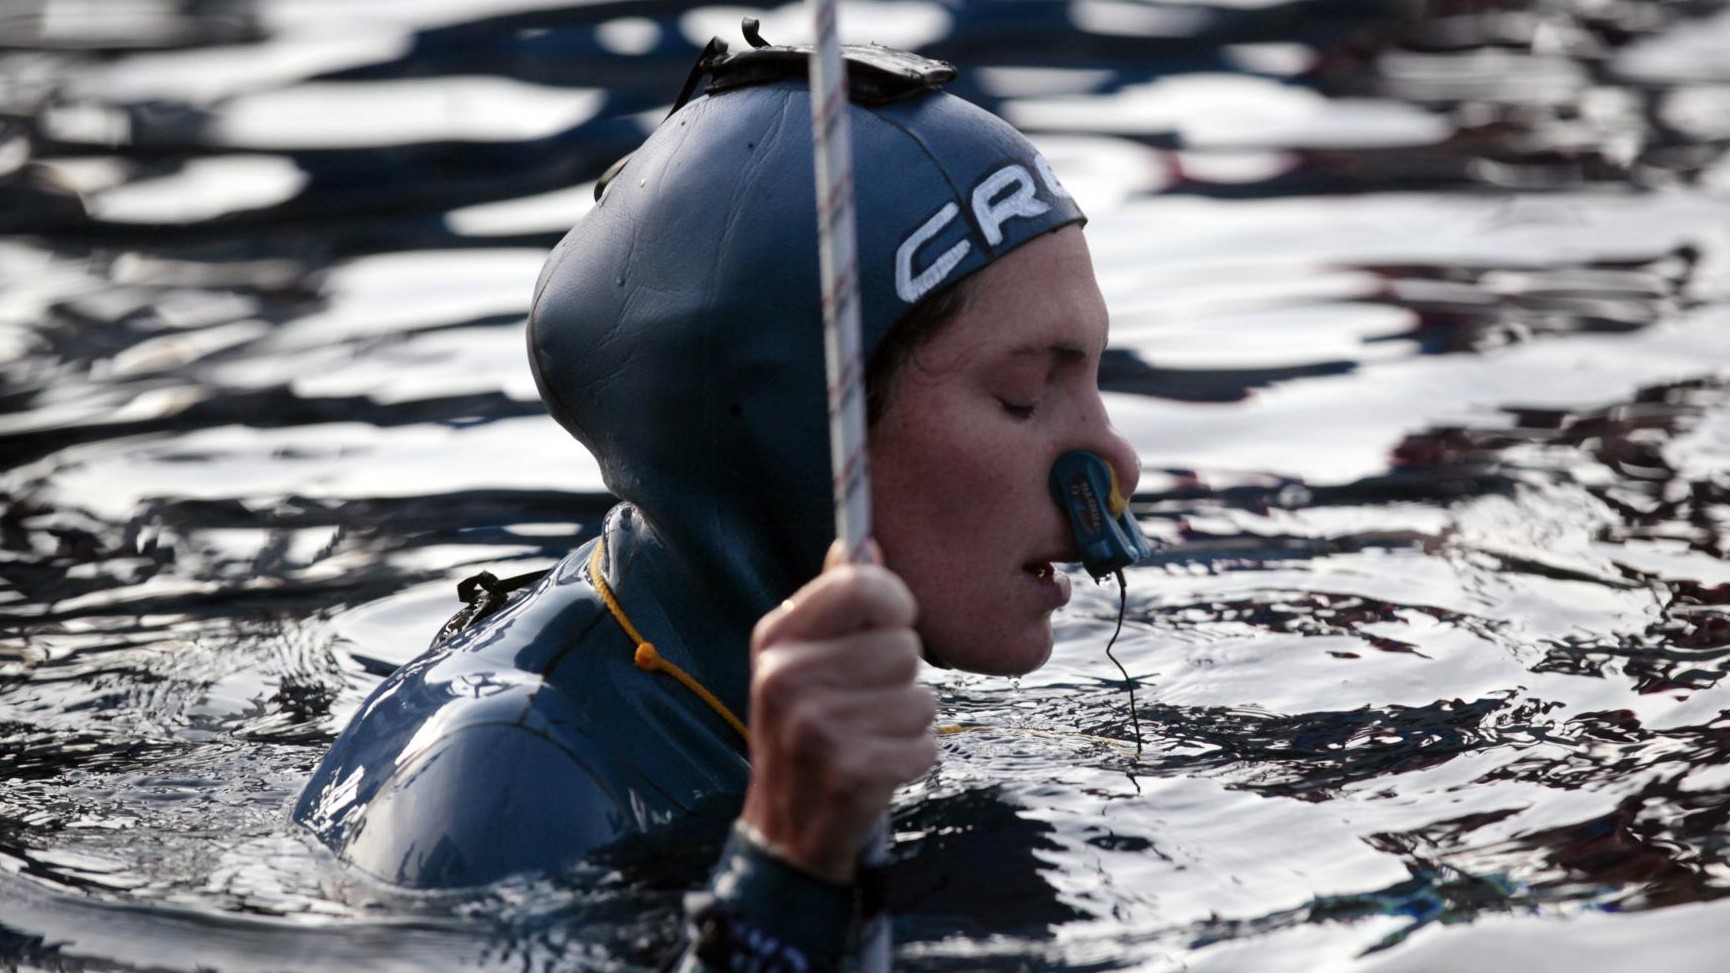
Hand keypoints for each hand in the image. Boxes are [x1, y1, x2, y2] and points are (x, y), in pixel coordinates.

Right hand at [739, 540, 937, 884]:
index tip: (892, 623)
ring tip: (869, 736)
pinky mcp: (852, 773)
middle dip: (900, 676)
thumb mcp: (801, 661)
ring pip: (921, 697)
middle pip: (903, 645)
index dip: (894, 602)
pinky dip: (913, 759)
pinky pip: (927, 745)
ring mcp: (817, 728)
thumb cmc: (806, 729)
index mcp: (776, 638)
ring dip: (909, 721)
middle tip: (866, 702)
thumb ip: (834, 601)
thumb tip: (863, 543)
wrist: (786, 828)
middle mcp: (788, 678)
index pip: (861, 585)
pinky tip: (877, 768)